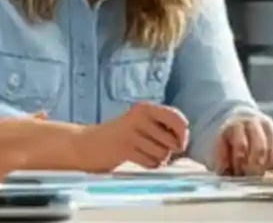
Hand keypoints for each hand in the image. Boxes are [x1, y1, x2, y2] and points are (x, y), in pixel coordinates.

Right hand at [70, 102, 190, 170]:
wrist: (87, 144)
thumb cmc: (121, 136)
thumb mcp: (141, 124)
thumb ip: (162, 128)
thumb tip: (185, 141)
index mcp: (146, 108)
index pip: (176, 117)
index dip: (183, 133)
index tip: (181, 144)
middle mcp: (140, 116)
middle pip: (171, 140)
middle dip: (169, 151)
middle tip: (155, 150)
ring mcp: (131, 132)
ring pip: (162, 153)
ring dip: (157, 159)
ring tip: (144, 154)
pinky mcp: (124, 148)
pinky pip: (149, 162)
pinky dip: (149, 165)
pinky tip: (138, 159)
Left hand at [214, 113, 272, 175]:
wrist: (241, 121)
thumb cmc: (229, 140)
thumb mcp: (219, 146)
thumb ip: (220, 158)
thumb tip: (223, 171)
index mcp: (236, 125)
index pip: (242, 145)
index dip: (239, 163)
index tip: (236, 173)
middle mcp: (254, 123)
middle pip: (260, 149)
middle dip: (255, 167)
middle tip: (250, 177)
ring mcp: (269, 127)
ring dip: (266, 166)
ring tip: (257, 174)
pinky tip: (268, 169)